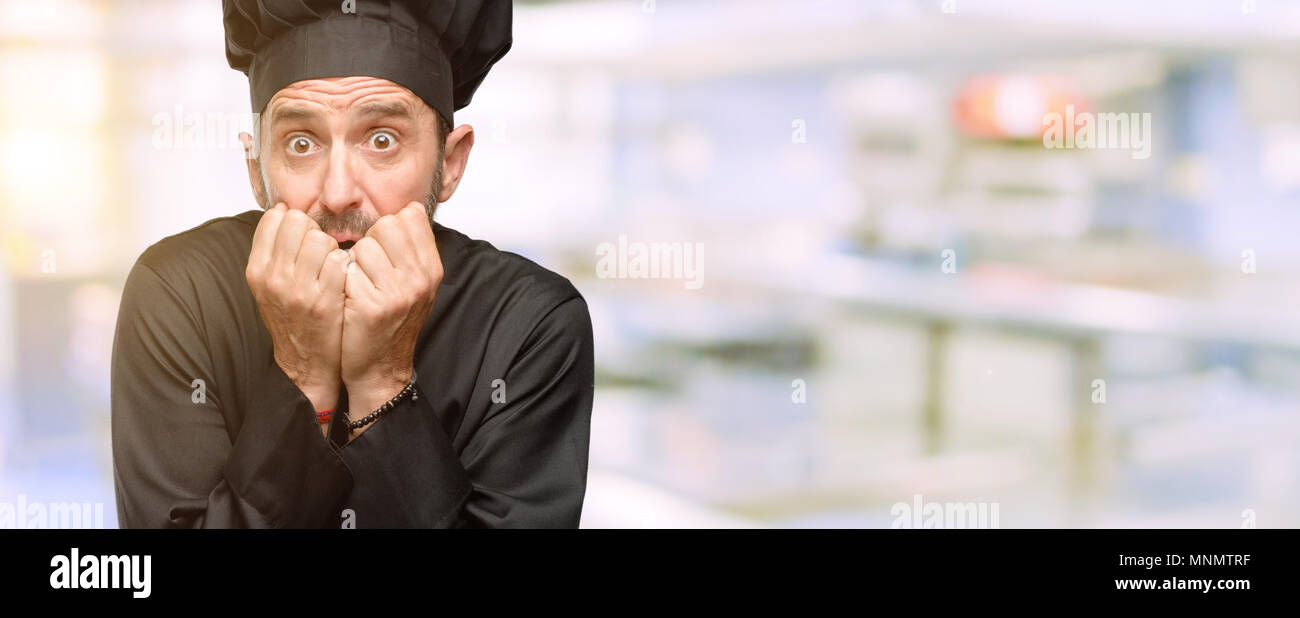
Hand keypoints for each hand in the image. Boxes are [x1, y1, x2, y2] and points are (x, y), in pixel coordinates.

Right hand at [246, 203, 348, 414]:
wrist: (305, 364)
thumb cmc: (292, 319)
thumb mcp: (269, 285)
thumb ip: (273, 250)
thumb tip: (283, 210)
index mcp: (256, 270)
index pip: (275, 218)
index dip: (294, 221)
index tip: (302, 237)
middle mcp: (273, 277)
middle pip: (298, 222)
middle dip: (313, 230)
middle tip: (320, 252)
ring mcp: (298, 289)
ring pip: (320, 238)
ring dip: (331, 247)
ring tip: (331, 266)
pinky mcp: (325, 300)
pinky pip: (339, 260)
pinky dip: (345, 265)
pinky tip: (342, 278)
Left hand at [341, 202, 440, 436]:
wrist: (381, 367)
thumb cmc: (392, 321)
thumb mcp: (416, 283)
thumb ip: (413, 248)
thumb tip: (409, 209)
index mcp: (432, 268)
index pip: (410, 216)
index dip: (389, 228)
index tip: (385, 251)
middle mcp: (420, 278)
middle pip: (386, 224)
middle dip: (370, 241)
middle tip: (369, 270)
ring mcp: (398, 292)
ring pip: (363, 245)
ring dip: (352, 262)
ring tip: (359, 286)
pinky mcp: (371, 305)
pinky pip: (346, 269)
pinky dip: (341, 281)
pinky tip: (349, 300)